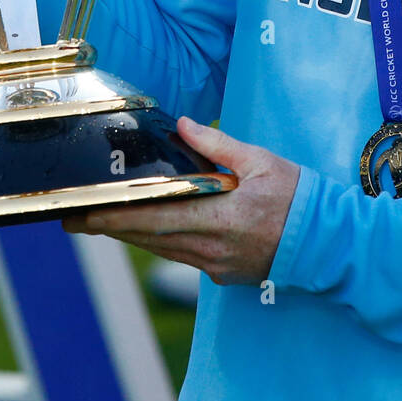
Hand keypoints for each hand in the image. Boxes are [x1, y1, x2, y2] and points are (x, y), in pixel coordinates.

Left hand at [62, 118, 299, 285]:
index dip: (117, 217)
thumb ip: (217, 145)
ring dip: (129, 236)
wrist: (327, 244)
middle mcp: (213, 248)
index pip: (156, 217)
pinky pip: (180, 256)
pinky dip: (158, 242)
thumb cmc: (298, 197)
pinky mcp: (221, 275)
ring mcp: (215, 266)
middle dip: (109, 228)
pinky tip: (143, 229)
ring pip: (160, 249)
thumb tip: (182, 126)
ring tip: (98, 221)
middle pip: (149, 238)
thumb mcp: (261, 161)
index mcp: (222, 217)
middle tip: (73, 219)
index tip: (85, 213)